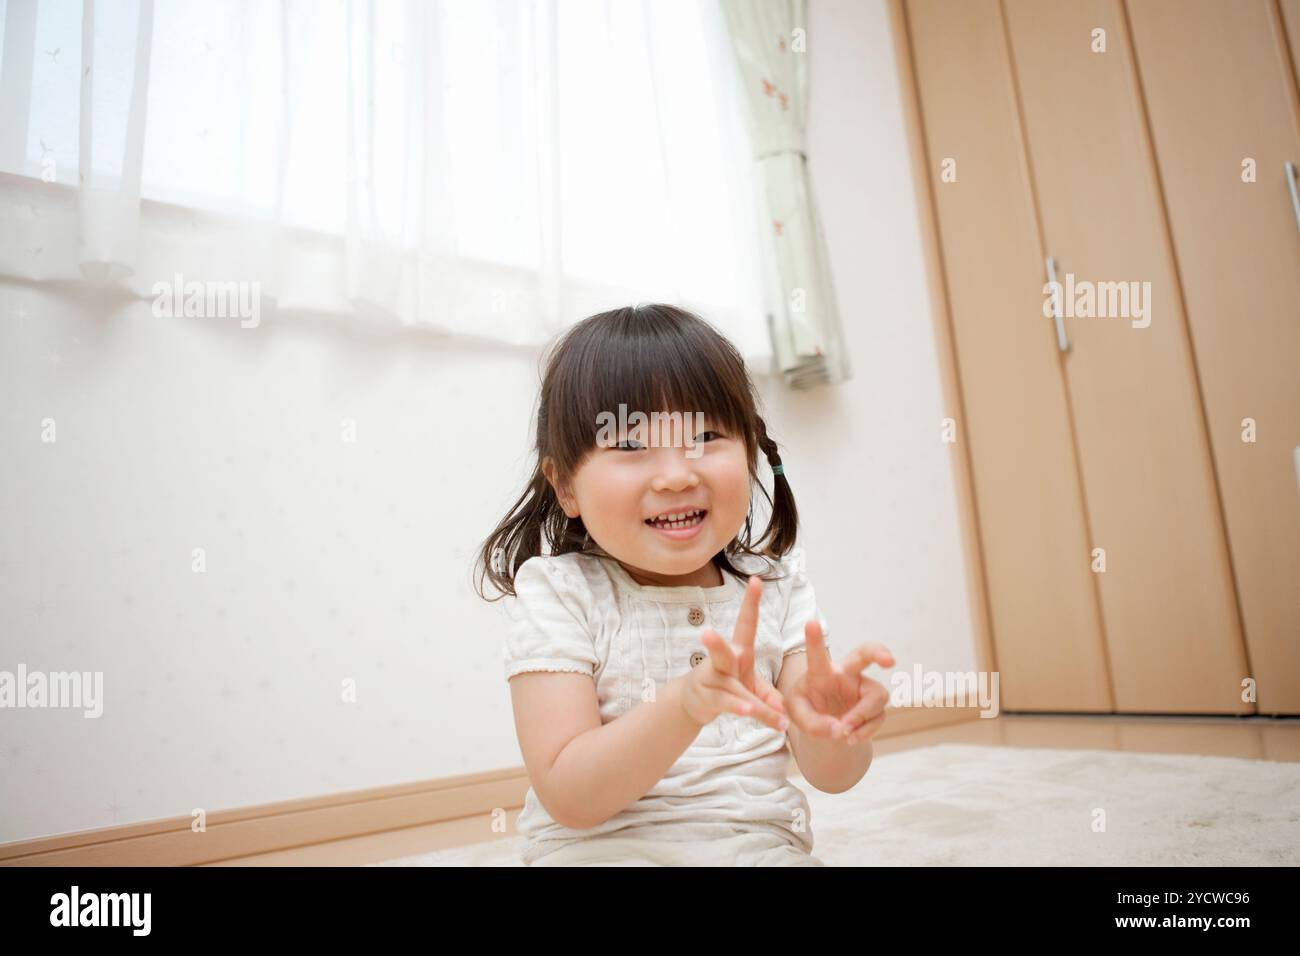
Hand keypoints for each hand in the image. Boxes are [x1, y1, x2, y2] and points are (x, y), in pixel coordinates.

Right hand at [679, 575, 788, 732]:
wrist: (695, 703)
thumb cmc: (729, 688)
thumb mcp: (753, 689)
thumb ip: (771, 698)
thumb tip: (789, 713)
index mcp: (738, 652)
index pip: (744, 624)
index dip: (750, 603)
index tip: (756, 580)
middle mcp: (723, 662)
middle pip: (719, 651)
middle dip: (714, 643)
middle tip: (706, 634)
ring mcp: (712, 681)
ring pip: (731, 689)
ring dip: (744, 700)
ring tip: (751, 707)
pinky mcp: (708, 699)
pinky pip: (726, 704)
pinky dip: (740, 709)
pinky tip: (748, 711)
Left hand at [786, 621, 893, 745]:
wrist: (824, 725)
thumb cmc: (807, 709)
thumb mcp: (796, 716)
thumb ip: (812, 723)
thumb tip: (839, 729)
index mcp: (822, 671)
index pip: (817, 654)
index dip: (814, 639)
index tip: (810, 622)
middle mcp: (847, 674)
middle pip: (866, 654)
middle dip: (879, 652)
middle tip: (889, 660)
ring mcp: (864, 689)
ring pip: (878, 696)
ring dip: (863, 716)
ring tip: (845, 731)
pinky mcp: (875, 707)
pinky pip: (878, 717)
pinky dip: (864, 731)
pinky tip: (850, 738)